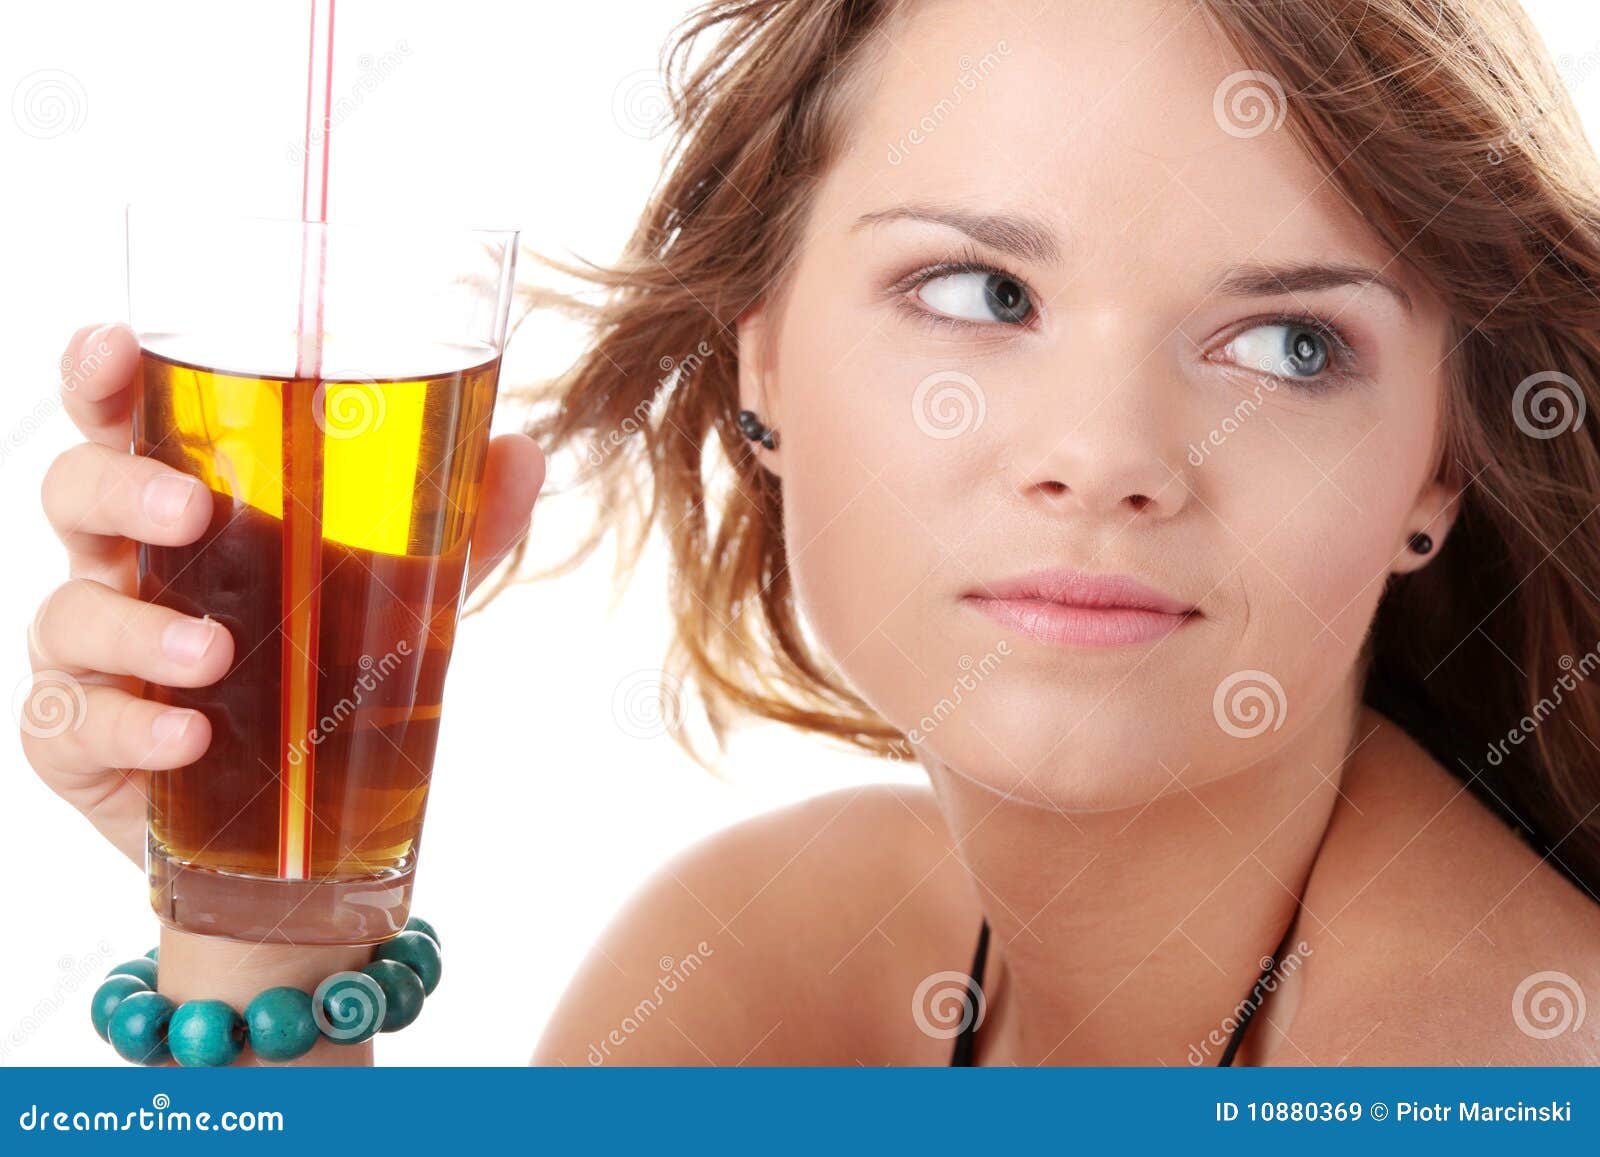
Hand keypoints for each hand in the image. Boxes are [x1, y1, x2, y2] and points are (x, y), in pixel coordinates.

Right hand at [21, 322, 544, 866]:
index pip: (122, 420)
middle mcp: (123, 566)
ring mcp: (91, 654)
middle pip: (74, 494)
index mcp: (184, 506)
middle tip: (192, 510)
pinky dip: (132, 727)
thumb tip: (522, 451)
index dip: (100, 375)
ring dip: (139, 629)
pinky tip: (189, 738)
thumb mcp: (402, 589)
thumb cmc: (325, 663)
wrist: (295, 815)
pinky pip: (75, 723)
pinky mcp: (80, 739)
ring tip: (215, 653)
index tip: (116, 342)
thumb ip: (458, 526)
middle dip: (120, 490)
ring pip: (68, 614)